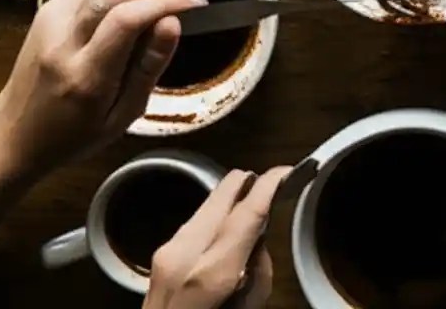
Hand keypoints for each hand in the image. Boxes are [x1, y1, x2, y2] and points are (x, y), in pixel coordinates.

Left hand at [0, 0, 204, 175]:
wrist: (16, 133)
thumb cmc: (75, 134)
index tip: (197, 4)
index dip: (165, 3)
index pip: (126, 21)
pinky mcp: (47, 8)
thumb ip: (148, 69)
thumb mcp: (123, 116)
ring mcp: (49, 19)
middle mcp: (62, 41)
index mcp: (84, 77)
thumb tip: (173, 23)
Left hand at [145, 168, 291, 308]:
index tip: (286, 171)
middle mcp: (182, 256)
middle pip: (219, 199)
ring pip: (205, 205)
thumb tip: (258, 237)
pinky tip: (228, 222)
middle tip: (273, 179)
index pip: (243, 216)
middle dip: (247, 183)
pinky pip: (194, 222)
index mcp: (208, 275)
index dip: (267, 187)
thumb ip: (257, 272)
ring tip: (254, 200)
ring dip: (230, 198)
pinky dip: (214, 214)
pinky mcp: (159, 256)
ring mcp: (165, 254)